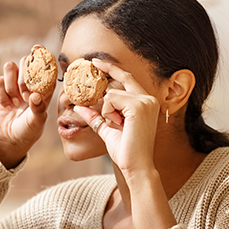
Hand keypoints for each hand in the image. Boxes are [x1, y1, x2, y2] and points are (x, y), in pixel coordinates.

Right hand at [0, 55, 51, 168]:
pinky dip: (1, 95)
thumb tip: (35, 95)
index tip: (37, 49)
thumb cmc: (27, 131)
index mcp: (44, 87)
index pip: (44, 65)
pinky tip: (7, 107)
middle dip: (24, 77)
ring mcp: (13, 84)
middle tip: (25, 96)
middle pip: (25, 61)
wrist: (8, 140)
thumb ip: (38, 109)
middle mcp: (28, 82)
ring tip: (16, 103)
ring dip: (12, 85)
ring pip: (10, 67)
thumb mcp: (37, 122)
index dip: (41, 55)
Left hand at [73, 60, 160, 175]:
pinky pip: (111, 100)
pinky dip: (109, 113)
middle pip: (117, 85)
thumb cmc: (125, 151)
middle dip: (107, 104)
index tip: (96, 62)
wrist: (136, 166)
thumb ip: (96, 116)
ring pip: (111, 94)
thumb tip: (79, 106)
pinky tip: (119, 125)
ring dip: (108, 112)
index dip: (111, 69)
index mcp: (146, 102)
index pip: (127, 78)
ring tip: (119, 127)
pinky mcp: (139, 105)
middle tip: (116, 122)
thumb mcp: (107, 129)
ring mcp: (146, 100)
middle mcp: (149, 98)